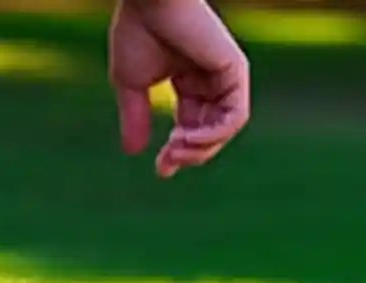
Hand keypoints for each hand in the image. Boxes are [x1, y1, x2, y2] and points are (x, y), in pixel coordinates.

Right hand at [109, 0, 250, 177]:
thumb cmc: (137, 29)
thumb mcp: (130, 82)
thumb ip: (135, 115)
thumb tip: (133, 151)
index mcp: (189, 81)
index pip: (191, 126)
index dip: (178, 152)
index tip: (161, 169)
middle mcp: (211, 80)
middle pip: (210, 132)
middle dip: (189, 153)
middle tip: (167, 163)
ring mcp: (226, 76)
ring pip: (225, 130)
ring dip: (201, 148)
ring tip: (176, 149)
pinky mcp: (235, 72)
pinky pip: (235, 117)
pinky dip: (214, 134)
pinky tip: (189, 137)